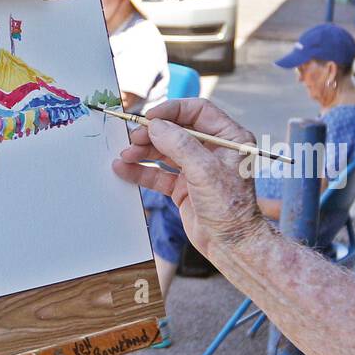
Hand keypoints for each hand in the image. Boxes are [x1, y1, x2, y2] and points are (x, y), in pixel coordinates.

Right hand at [112, 97, 268, 260]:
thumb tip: (155, 125)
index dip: (172, 110)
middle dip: (152, 133)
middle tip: (132, 137)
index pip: (198, 111)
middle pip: (177, 130)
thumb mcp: (205, 170)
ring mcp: (197, 168)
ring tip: (125, 155)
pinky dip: (141, 171)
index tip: (150, 117)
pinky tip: (123, 168)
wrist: (230, 244)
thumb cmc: (230, 207)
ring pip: (165, 151)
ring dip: (143, 151)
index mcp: (229, 138)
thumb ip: (179, 145)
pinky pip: (159, 174)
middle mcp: (213, 150)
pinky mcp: (184, 186)